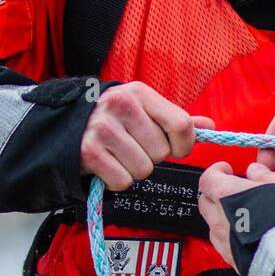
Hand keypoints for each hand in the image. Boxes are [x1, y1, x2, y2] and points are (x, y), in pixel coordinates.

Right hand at [79, 81, 211, 191]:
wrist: (65, 125)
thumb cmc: (115, 119)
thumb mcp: (144, 110)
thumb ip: (176, 119)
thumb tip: (209, 126)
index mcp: (140, 93)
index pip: (181, 124)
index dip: (184, 145)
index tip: (176, 149)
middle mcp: (120, 106)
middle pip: (161, 152)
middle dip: (152, 156)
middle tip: (134, 147)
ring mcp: (102, 129)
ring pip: (144, 170)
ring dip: (135, 169)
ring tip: (120, 154)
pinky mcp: (88, 153)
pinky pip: (123, 181)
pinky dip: (118, 180)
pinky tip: (108, 164)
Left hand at [198, 161, 274, 266]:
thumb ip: (265, 176)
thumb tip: (256, 171)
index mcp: (226, 194)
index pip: (208, 178)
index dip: (216, 172)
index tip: (225, 170)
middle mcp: (218, 218)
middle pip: (205, 201)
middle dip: (215, 194)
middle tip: (231, 191)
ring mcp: (222, 241)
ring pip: (212, 224)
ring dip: (222, 216)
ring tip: (241, 215)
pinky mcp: (230, 258)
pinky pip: (222, 243)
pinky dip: (229, 236)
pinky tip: (245, 235)